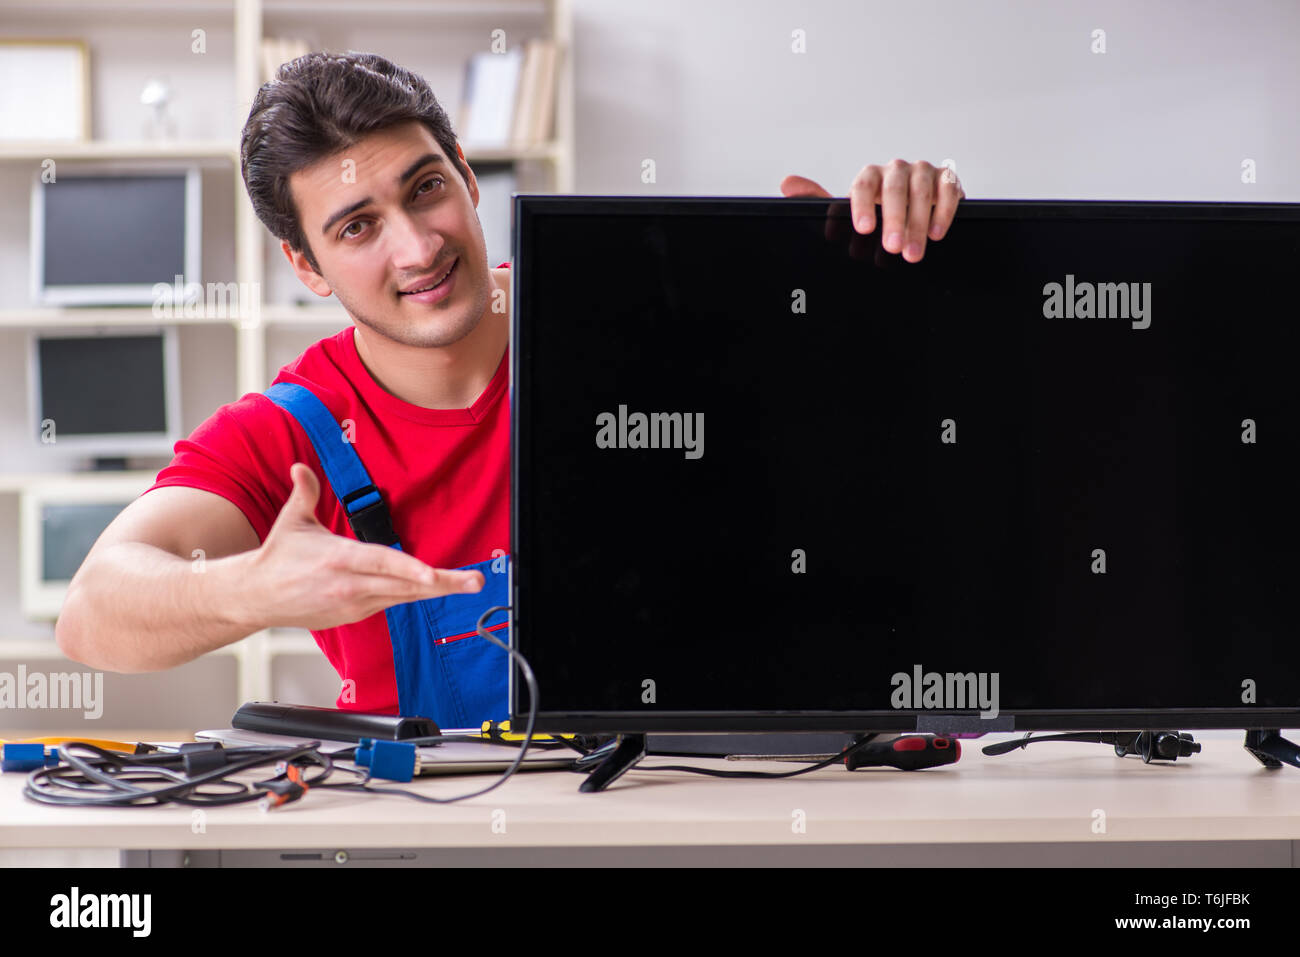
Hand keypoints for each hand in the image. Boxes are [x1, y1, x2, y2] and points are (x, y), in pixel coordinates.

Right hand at [242, 463, 482, 629]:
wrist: (255, 597)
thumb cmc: (277, 557)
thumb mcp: (292, 520)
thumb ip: (305, 492)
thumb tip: (301, 466)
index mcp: (339, 559)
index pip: (381, 564)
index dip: (409, 570)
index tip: (433, 574)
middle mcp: (350, 585)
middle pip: (404, 586)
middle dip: (444, 583)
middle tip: (476, 581)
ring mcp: (354, 604)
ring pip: (404, 597)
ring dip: (437, 591)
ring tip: (469, 583)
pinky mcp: (355, 615)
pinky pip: (392, 603)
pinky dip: (413, 594)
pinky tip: (437, 587)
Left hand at [780, 159, 964, 262]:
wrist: (912, 212)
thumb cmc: (877, 214)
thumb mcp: (848, 212)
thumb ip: (820, 201)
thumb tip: (787, 184)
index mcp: (870, 176)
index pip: (863, 185)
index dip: (863, 205)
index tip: (864, 229)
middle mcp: (896, 170)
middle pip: (894, 189)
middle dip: (894, 220)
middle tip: (892, 248)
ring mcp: (923, 172)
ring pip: (921, 191)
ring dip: (918, 223)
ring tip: (913, 252)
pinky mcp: (947, 179)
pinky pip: (948, 190)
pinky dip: (943, 211)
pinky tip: (937, 233)